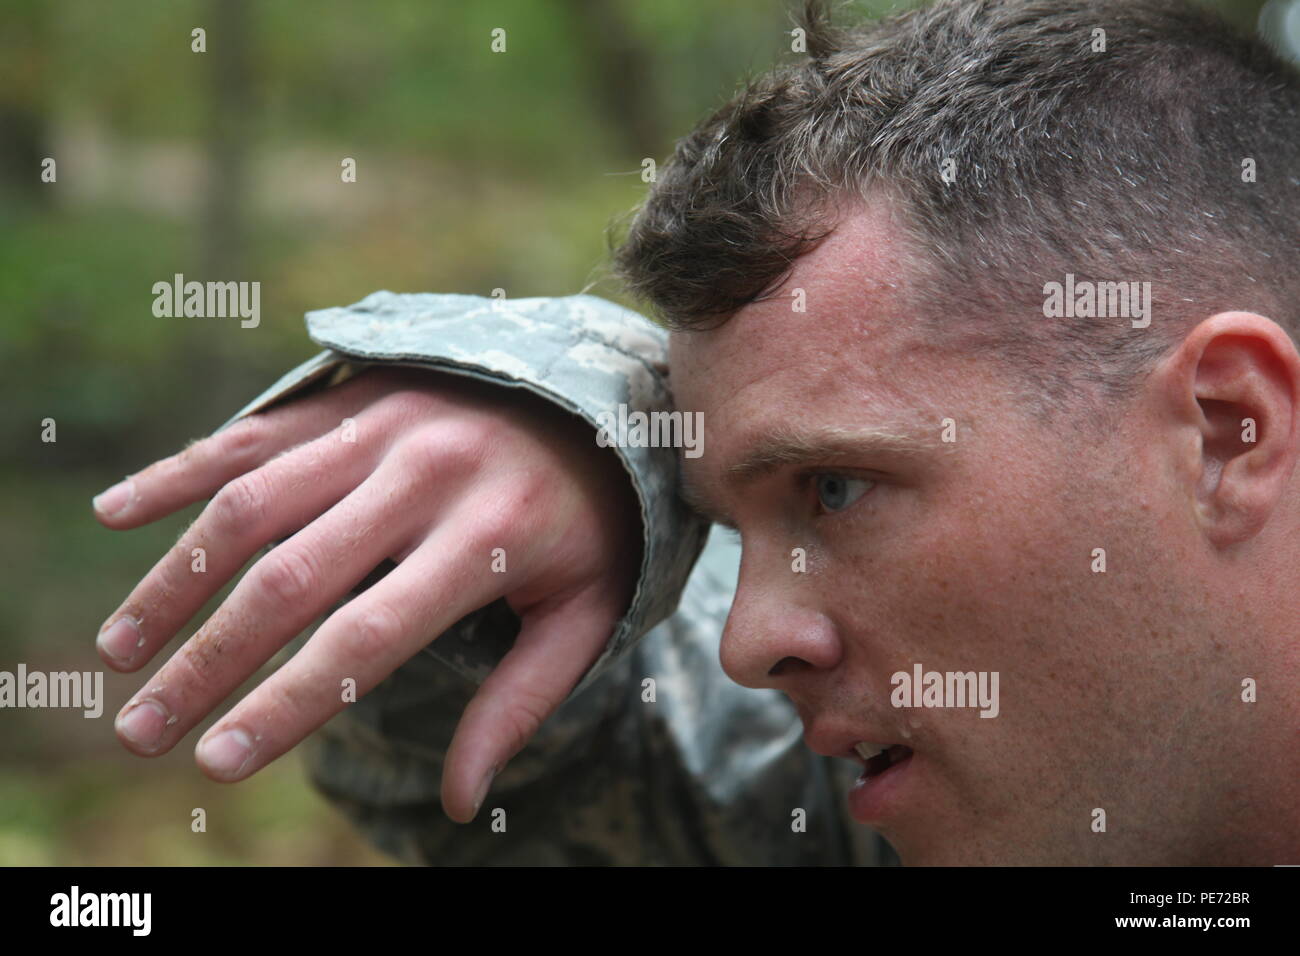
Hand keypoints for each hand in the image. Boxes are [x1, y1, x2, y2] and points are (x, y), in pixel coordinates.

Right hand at [92, 365, 641, 821]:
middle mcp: (425, 476)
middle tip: (142, 731)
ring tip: (119, 652)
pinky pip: (256, 434)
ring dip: (175, 582)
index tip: (216, 764)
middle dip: (205, 663)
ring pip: (253, 506)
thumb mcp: (586, 612)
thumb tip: (461, 800)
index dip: (285, 706)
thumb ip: (521, 701)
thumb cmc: (597, 523)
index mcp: (485, 541)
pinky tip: (118, 513)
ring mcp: (384, 424)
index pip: (365, 640)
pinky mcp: (357, 394)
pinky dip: (181, 472)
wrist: (606, 395)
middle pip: (289, 580)